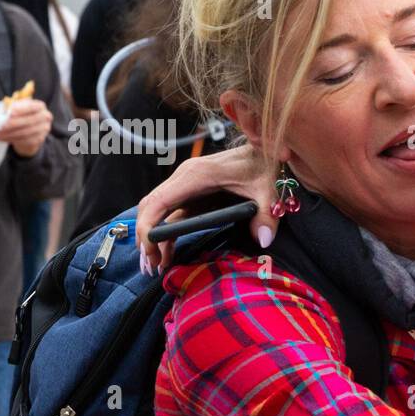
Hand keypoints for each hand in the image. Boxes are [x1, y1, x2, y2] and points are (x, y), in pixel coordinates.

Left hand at [0, 99, 52, 156]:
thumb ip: (12, 107)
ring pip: (26, 132)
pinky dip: (14, 140)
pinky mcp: (40, 139)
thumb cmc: (21, 115)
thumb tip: (5, 112)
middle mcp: (45, 117)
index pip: (32, 107)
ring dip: (11, 134)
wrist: (29, 129)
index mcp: (39, 106)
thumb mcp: (17, 108)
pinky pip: (26, 140)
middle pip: (29, 121)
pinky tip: (5, 139)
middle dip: (13, 124)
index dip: (21, 110)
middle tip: (1, 127)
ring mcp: (44, 129)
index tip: (10, 113)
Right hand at [136, 143, 276, 268]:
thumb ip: (265, 214)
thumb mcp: (267, 190)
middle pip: (151, 208)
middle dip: (147, 237)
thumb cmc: (262, 164)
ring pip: (158, 211)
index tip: (150, 251)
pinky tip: (168, 251)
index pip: (158, 201)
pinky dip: (166, 232)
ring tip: (157, 264)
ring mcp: (185, 184)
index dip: (147, 227)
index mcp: (196, 176)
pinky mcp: (191, 191)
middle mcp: (184, 178)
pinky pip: (171, 212)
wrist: (263, 149)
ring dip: (154, 237)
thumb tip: (263, 240)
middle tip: (151, 266)